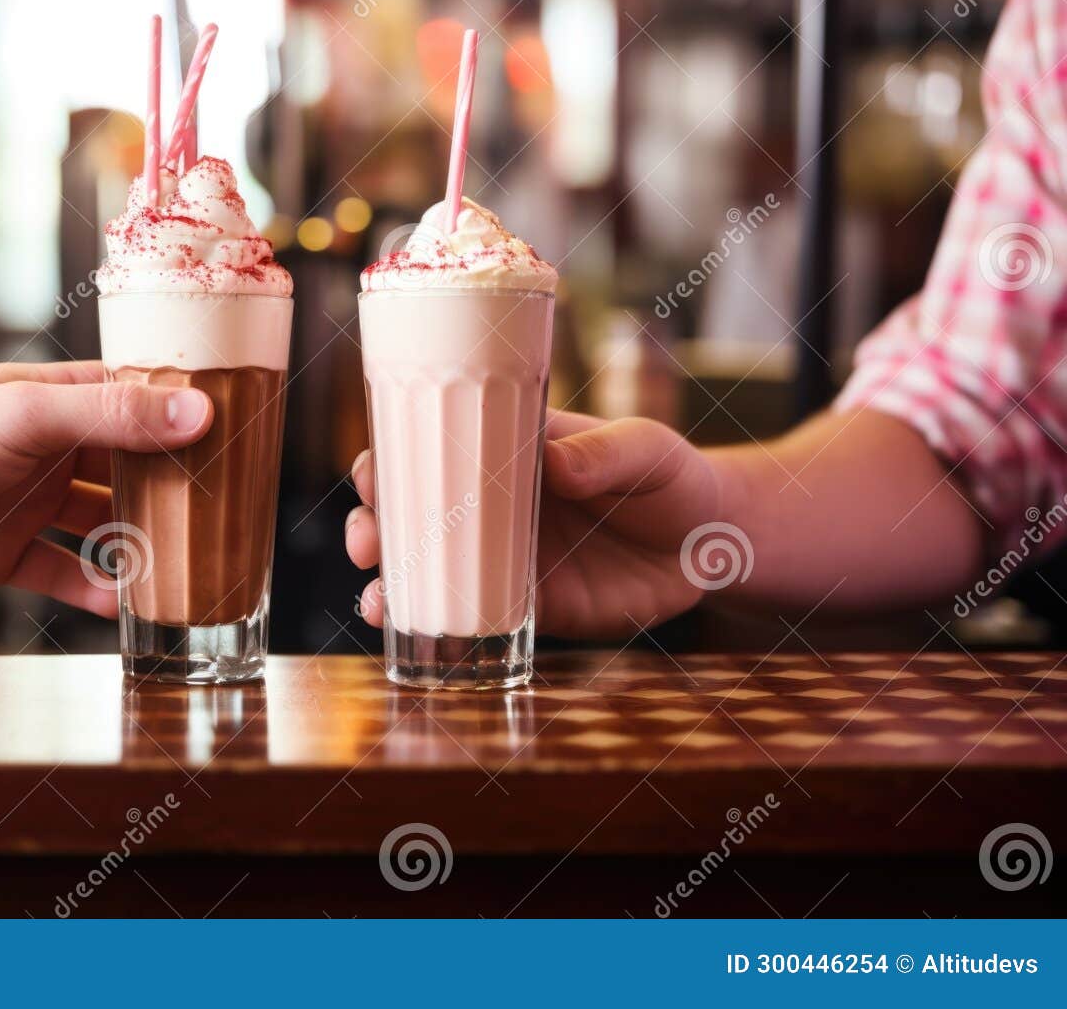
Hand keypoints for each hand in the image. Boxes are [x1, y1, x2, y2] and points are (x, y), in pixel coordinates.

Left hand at [0, 361, 211, 613]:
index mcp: (49, 398)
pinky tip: (124, 604)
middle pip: (123, 462)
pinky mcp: (5, 554)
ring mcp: (26, 503)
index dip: (177, 409)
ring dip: (138, 539)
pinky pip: (63, 571)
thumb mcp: (28, 418)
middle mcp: (42, 448)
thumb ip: (112, 417)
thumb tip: (196, 411)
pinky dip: (93, 588)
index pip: (129, 395)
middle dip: (169, 483)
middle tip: (220, 503)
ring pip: (100, 520)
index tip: (230, 427)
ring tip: (185, 560)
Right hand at [345, 412, 723, 638]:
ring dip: (390, 579)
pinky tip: (406, 632)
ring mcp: (505, 557)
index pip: (434, 447)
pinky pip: (470, 617)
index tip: (372, 473)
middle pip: (411, 510)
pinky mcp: (529, 606)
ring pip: (428, 567)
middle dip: (372, 523)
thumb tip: (554, 465)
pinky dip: (432, 624)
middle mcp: (493, 505)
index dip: (392, 458)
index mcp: (509, 453)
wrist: (712, 543)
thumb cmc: (672, 477)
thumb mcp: (646, 449)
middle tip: (367, 540)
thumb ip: (604, 453)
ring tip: (377, 596)